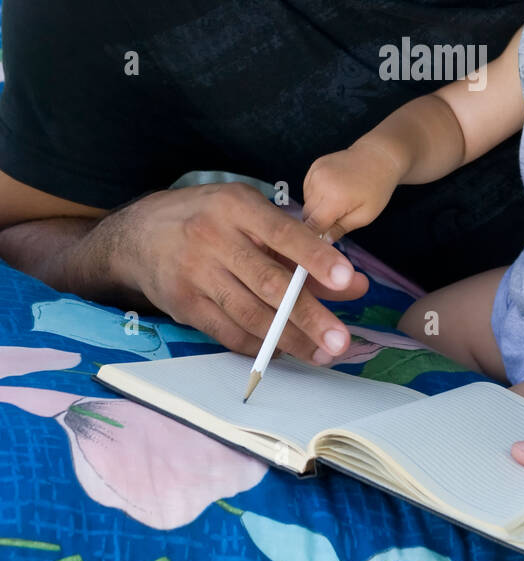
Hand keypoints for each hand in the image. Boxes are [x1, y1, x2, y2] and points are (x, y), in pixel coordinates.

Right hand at [106, 182, 368, 362]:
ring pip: (250, 314)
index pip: (282, 233)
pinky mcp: (184, 304)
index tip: (347, 280)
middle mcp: (214, 238)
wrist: (137, 235)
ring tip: (321, 354)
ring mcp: (195, 273)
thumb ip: (297, 244)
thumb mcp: (248, 212)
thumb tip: (350, 282)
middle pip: (269, 283)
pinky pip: (227, 332)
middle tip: (341, 341)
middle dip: (310, 315)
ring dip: (290, 339)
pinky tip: (284, 350)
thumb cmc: (208, 217)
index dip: (315, 258)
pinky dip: (258, 345)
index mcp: (236, 206)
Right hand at [301, 141, 402, 239]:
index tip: (323, 242)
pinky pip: (307, 189)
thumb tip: (323, 241)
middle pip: (307, 214)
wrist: (378, 157)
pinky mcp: (314, 165)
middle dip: (318, 222)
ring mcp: (315, 172)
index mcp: (334, 198)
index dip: (317, 236)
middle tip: (336, 220)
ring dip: (317, 208)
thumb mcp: (365, 215)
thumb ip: (341, 229)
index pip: (313, 225)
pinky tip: (333, 191)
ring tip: (338, 202)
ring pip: (306, 202)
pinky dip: (316, 195)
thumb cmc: (377, 189)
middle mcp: (320, 183)